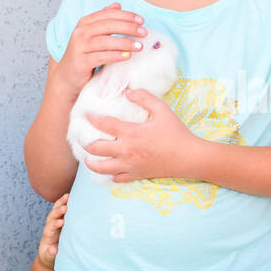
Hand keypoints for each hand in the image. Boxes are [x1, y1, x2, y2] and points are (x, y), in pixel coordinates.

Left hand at [35, 193, 67, 270]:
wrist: (48, 254)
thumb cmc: (50, 257)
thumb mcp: (49, 258)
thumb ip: (51, 254)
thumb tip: (53, 250)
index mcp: (47, 236)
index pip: (50, 228)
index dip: (54, 225)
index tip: (61, 223)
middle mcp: (50, 227)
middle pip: (51, 217)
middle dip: (57, 212)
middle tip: (65, 207)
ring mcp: (54, 223)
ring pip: (55, 211)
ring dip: (60, 203)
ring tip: (68, 196)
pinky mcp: (60, 221)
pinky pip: (61, 210)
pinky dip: (64, 203)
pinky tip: (70, 196)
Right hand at [52, 3, 148, 97]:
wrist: (68, 76)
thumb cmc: (84, 54)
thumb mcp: (92, 35)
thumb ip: (104, 20)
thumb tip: (117, 5)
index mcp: (85, 22)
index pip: (108, 14)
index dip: (126, 15)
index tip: (141, 20)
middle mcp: (80, 32)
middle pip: (108, 25)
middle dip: (129, 28)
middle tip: (144, 33)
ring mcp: (79, 47)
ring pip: (105, 41)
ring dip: (125, 42)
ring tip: (140, 46)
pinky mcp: (81, 62)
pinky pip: (101, 57)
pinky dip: (116, 55)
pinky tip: (128, 56)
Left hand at [83, 89, 201, 182]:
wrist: (189, 157)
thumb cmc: (176, 132)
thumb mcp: (162, 110)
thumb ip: (144, 98)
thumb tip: (128, 92)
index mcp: (131, 133)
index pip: (104, 124)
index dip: (92, 118)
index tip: (85, 114)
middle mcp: (126, 151)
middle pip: (95, 149)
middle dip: (84, 142)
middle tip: (81, 137)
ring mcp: (130, 166)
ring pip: (101, 168)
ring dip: (91, 162)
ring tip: (88, 157)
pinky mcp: (136, 176)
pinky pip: (116, 179)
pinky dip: (110, 175)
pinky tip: (109, 169)